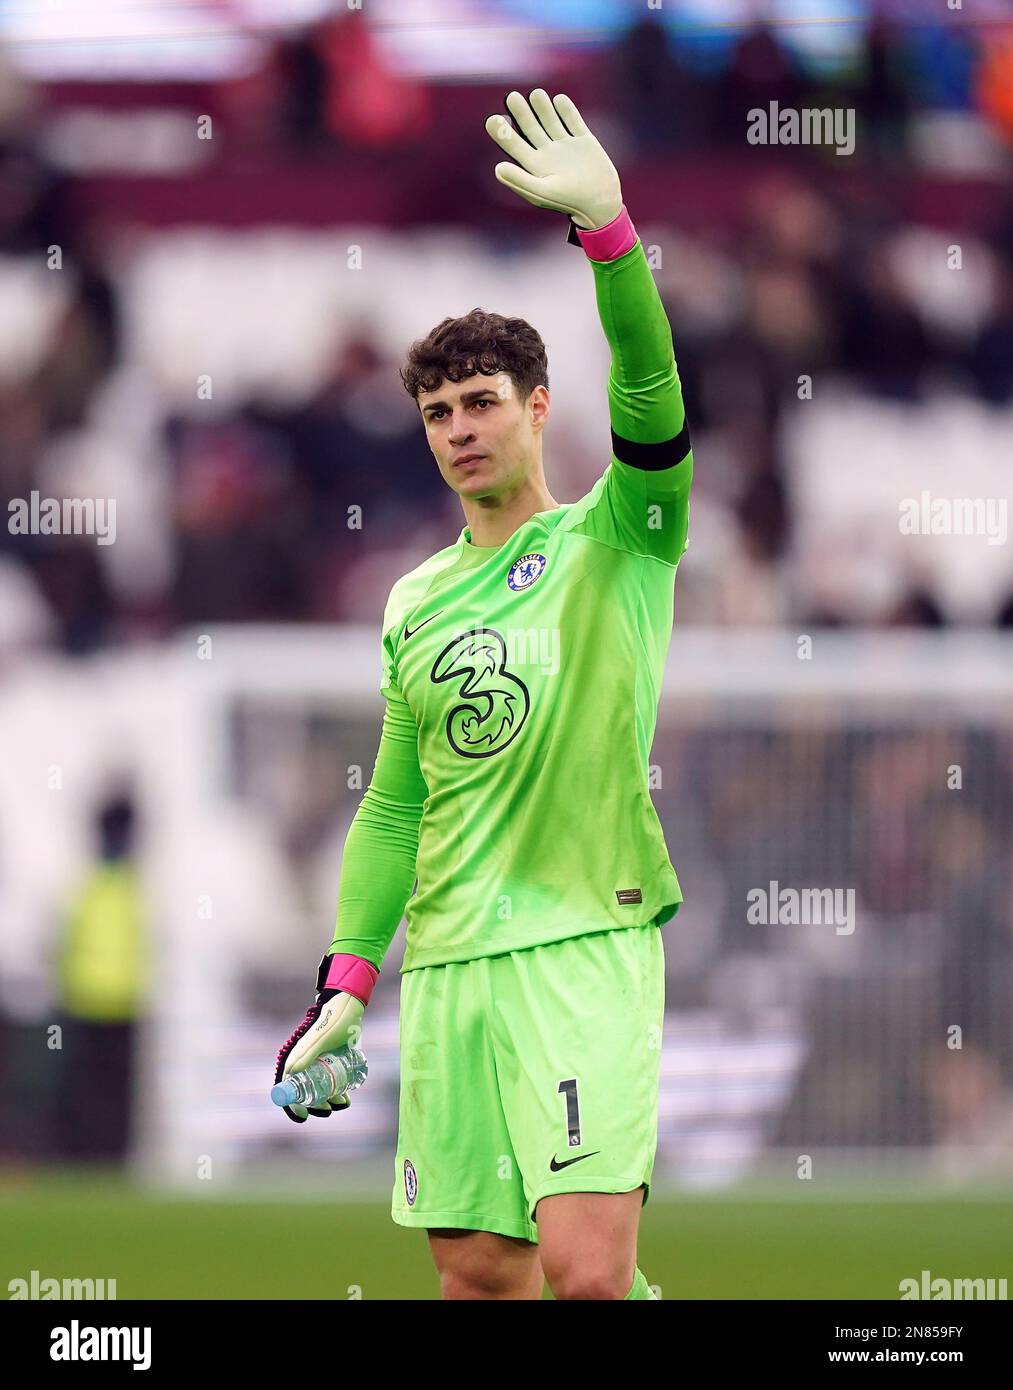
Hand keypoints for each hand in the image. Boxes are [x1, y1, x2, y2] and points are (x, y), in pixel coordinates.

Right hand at [275, 960, 365, 1122]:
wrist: (350, 1004)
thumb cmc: (334, 1019)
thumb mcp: (321, 1037)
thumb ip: (305, 1052)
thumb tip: (289, 1074)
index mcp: (295, 1056)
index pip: (287, 1086)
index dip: (292, 1104)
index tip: (303, 1116)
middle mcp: (304, 1061)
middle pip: (304, 1090)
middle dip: (315, 1104)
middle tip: (329, 1110)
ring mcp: (318, 1061)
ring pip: (320, 1087)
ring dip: (328, 1099)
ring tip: (343, 1103)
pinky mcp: (331, 1059)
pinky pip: (332, 1080)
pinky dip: (338, 1091)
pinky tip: (348, 1096)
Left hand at [485, 89, 622, 231]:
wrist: (600, 202)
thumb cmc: (567, 201)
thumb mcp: (541, 192)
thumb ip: (519, 180)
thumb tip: (497, 168)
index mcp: (535, 166)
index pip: (515, 146)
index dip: (502, 133)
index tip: (491, 120)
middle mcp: (548, 154)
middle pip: (531, 129)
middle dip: (521, 113)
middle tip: (511, 97)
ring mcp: (566, 146)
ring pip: (551, 122)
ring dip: (542, 108)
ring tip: (535, 94)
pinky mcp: (584, 141)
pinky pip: (574, 121)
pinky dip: (567, 110)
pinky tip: (559, 100)